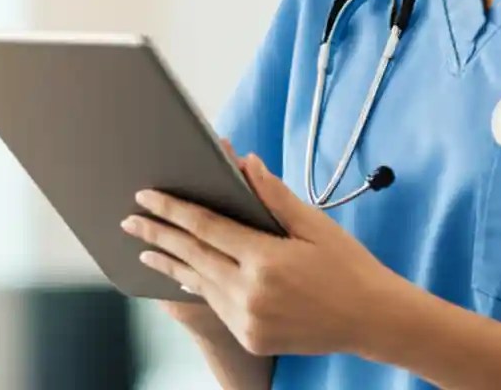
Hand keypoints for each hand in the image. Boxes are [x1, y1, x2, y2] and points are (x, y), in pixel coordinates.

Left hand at [120, 141, 406, 356]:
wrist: (371, 319)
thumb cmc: (347, 266)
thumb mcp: (314, 224)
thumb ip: (274, 196)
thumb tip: (244, 163)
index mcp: (266, 259)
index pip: (206, 227)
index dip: (172, 209)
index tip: (146, 196)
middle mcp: (251, 293)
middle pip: (192, 256)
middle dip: (158, 235)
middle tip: (129, 220)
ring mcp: (248, 320)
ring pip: (199, 284)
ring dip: (171, 263)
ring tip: (146, 249)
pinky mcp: (251, 338)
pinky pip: (216, 305)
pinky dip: (197, 286)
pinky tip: (183, 275)